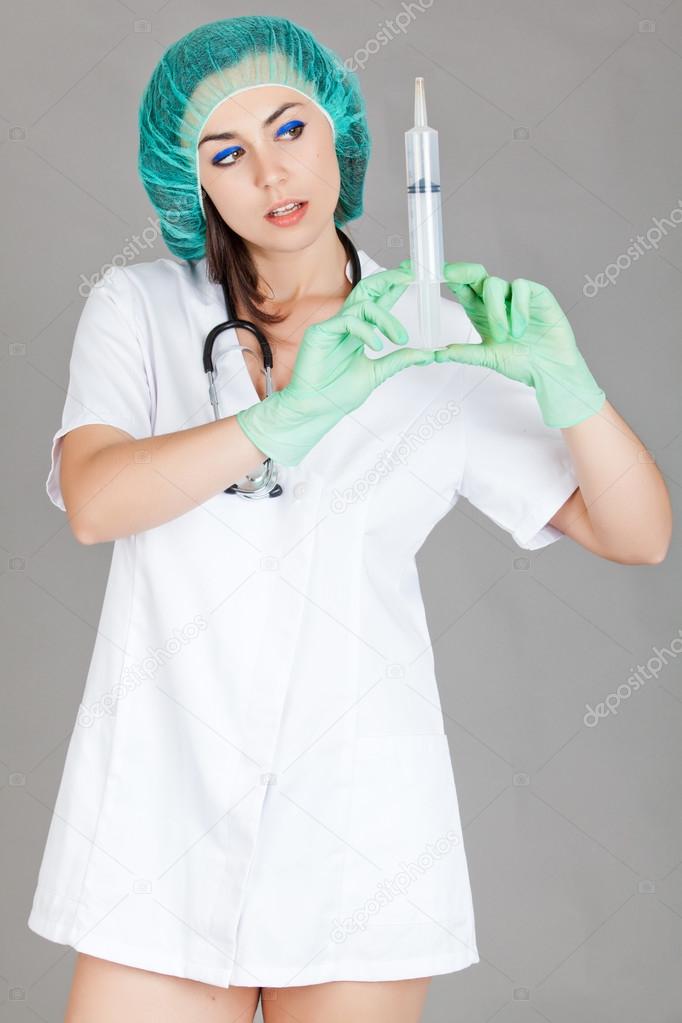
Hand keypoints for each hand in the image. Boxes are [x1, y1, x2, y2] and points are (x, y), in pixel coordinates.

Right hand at [236, 266, 436, 465]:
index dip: (394, 287)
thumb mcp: (377, 373)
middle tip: (409, 276)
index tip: (412, 276)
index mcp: (359, 332)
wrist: (316, 410)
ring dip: (387, 319)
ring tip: (400, 339)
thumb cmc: (337, 394)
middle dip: (389, 280)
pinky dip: (366, 332)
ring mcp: (332, 327)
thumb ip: (398, 361)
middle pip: (367, 290)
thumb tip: (426, 355)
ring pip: (363, 305)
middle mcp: (346, 325)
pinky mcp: (320, 333)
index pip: (378, 302)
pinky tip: (377, 346)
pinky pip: (348, 321)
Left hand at [400, 258, 605, 428]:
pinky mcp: (536, 293)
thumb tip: (436, 353)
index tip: (422, 269)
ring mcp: (515, 294)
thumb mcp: (488, 358)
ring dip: (495, 310)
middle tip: (450, 275)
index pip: (458, 286)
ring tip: (503, 335)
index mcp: (478, 309)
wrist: (551, 370)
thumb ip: (464, 353)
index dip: (442, 275)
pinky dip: (518, 309)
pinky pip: (521, 288)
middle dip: (460, 271)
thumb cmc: (520, 362)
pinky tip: (520, 329)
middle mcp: (494, 299)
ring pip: (495, 284)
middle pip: (474, 273)